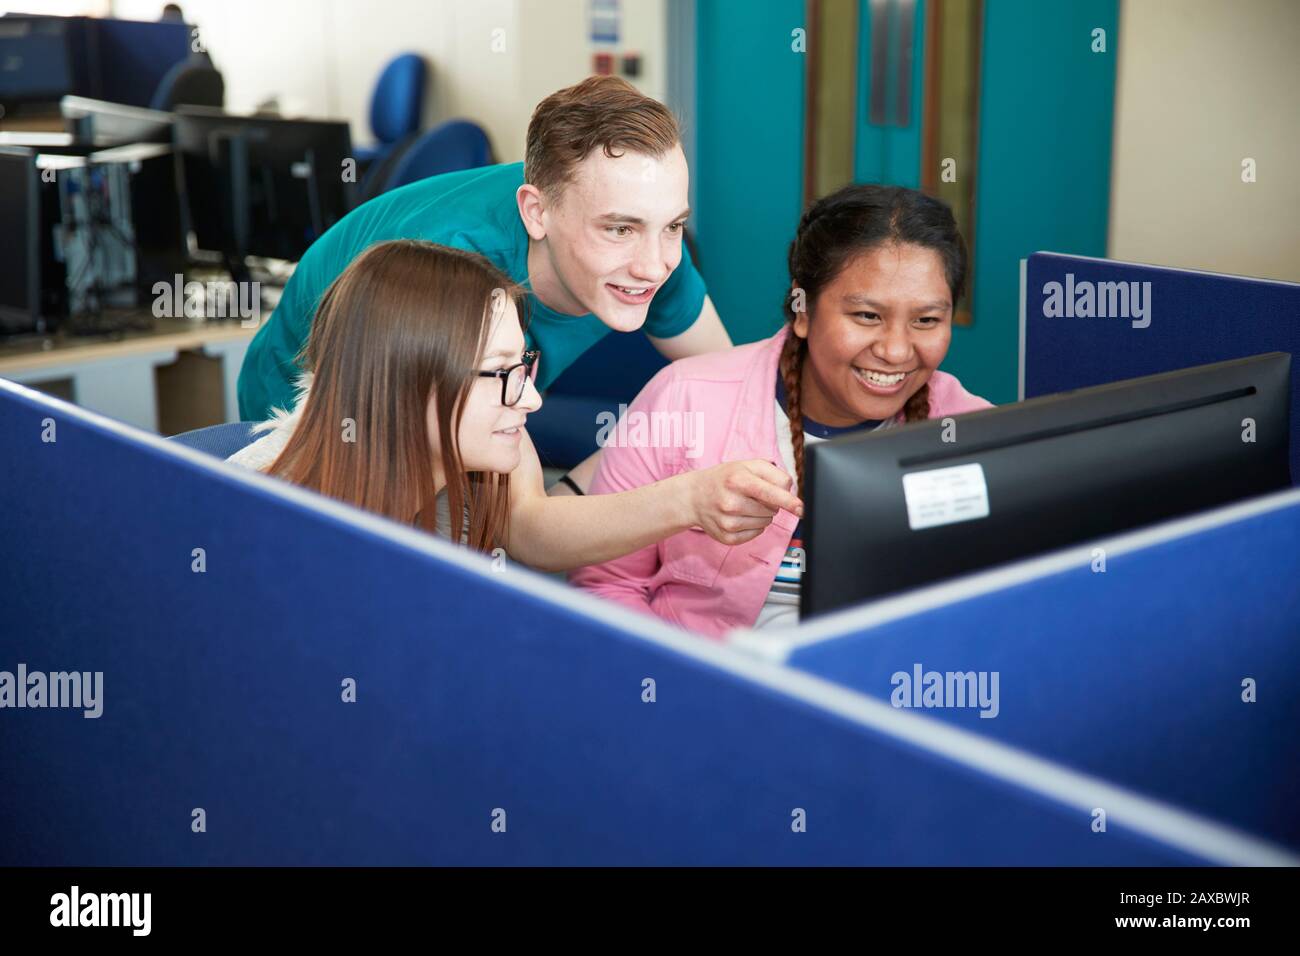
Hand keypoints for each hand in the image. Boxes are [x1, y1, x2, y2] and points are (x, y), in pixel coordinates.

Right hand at [685, 460, 803, 545]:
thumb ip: (773, 473)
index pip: (770, 493)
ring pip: (766, 522)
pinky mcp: (727, 537)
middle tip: (752, 494)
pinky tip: (740, 516)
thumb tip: (790, 493)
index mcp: (738, 481)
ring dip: (762, 514)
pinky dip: (754, 526)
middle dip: (770, 502)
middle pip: (772, 509)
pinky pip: (756, 533)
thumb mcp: (747, 465)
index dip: (788, 501)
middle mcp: (732, 503)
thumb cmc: (724, 478)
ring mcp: (728, 522)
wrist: (693, 497)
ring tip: (744, 504)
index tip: (801, 509)